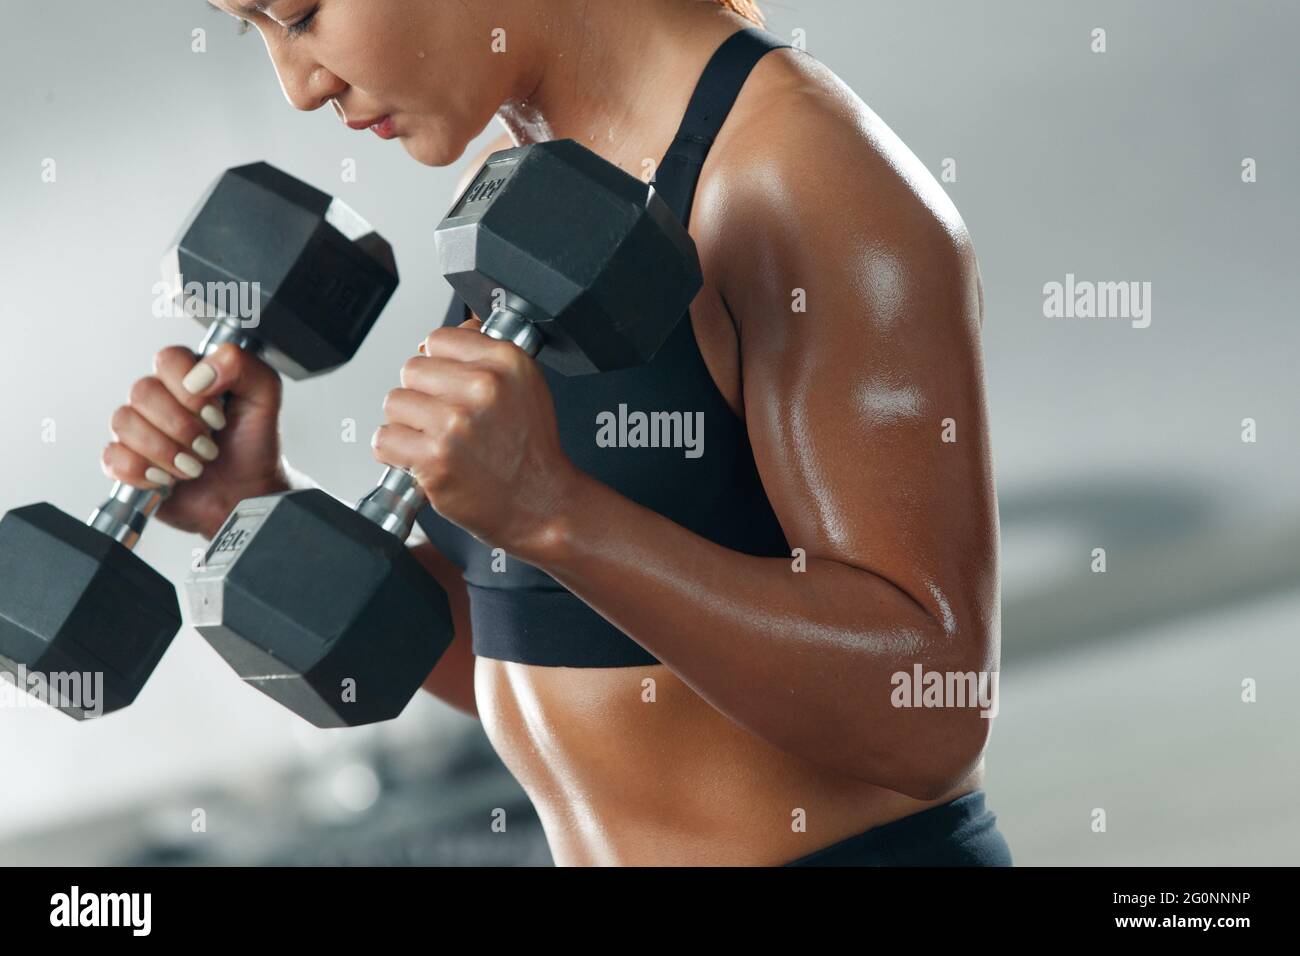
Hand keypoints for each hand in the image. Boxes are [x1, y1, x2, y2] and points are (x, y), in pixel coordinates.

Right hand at [101, 343, 288, 538]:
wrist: (248, 494)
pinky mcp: (127, 460)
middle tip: (209, 446)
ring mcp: (139, 429)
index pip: (168, 359)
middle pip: (142, 391)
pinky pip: (112, 456)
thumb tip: (202, 371)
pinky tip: (168, 479)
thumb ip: (242, 365)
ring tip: (194, 466)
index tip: (217, 416)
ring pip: (124, 422)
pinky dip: (143, 471)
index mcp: (188, 375)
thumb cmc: (253, 445)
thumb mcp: (265, 396)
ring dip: (165, 451)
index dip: (190, 391)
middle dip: (182, 426)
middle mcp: (159, 397)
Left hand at [373, 320, 578, 556]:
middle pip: (411, 368)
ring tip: (436, 439)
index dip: (438, 363)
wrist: (540, 503)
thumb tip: (448, 338)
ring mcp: (456, 424)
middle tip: (446, 418)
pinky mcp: (434, 459)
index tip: (448, 384)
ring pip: (394, 402)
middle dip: (422, 394)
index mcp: (506, 362)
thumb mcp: (526, 385)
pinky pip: (384, 439)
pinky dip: (396, 452)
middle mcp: (482, 388)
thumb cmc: (531, 450)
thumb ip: (487, 355)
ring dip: (407, 423)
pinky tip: (423, 458)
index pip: (438, 339)